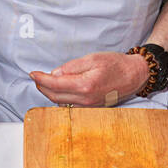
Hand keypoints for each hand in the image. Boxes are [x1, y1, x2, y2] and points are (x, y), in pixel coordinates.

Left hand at [30, 51, 149, 107]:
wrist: (134, 76)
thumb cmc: (115, 64)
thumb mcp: (92, 58)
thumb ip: (72, 67)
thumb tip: (55, 73)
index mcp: (85, 85)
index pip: (55, 84)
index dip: (41, 79)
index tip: (33, 73)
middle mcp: (86, 99)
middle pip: (55, 96)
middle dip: (43, 86)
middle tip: (36, 77)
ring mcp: (89, 106)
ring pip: (61, 103)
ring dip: (50, 94)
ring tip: (45, 83)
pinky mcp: (91, 109)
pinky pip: (70, 106)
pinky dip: (61, 99)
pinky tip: (59, 91)